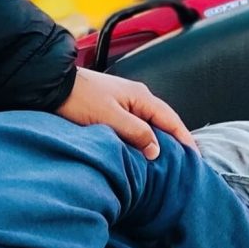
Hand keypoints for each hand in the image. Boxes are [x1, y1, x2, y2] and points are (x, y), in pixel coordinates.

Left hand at [58, 67, 199, 160]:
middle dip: (176, 139)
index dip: (185, 138)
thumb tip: (156, 150)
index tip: (196, 157)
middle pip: (164, 121)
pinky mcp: (113, 107)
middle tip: (188, 161)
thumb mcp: (109, 118)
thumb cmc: (79, 99)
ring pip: (150, 123)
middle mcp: (137, 96)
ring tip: (169, 158)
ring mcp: (125, 100)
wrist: (52, 86)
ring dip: (160, 139)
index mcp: (141, 97)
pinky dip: (145, 136)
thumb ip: (136, 132)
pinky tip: (144, 147)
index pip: (171, 119)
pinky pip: (138, 124)